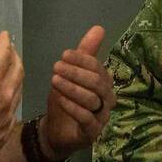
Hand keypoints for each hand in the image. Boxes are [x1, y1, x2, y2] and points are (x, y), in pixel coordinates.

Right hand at [0, 23, 23, 161]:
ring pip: (19, 91)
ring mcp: (6, 118)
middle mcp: (3, 98)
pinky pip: (14, 111)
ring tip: (10, 71)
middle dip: (14, 57)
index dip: (5, 42)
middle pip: (17, 71)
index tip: (5, 35)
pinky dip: (13, 98)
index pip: (4, 54)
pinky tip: (6, 100)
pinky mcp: (3, 135)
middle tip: (9, 51)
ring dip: (16, 77)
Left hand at [41, 25, 115, 158]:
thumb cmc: (67, 100)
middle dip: (75, 73)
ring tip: (54, 80)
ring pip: (92, 99)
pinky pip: (86, 118)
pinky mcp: (92, 133)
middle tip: (56, 67)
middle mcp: (107, 99)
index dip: (81, 59)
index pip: (97, 67)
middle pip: (96, 82)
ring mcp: (102, 117)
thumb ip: (85, 53)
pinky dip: (73, 107)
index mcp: (104, 83)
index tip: (63, 55)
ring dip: (72, 88)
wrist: (55, 132)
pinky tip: (60, 99)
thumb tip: (99, 28)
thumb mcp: (71, 74)